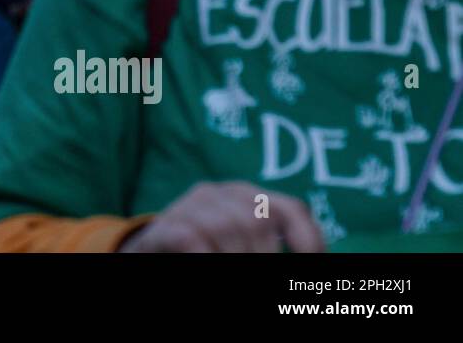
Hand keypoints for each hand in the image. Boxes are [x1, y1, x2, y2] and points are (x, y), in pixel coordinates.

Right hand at [119, 182, 325, 252]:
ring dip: (233, 256)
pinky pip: (191, 237)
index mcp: (245, 197)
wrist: (149, 253)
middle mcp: (217, 193)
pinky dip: (206, 256)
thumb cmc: (205, 252)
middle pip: (259, 220)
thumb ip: (267, 247)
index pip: (290, 208)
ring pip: (226, 226)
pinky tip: (208, 264)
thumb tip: (316, 261)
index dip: (308, 237)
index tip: (312, 262)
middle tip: (254, 271)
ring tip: (228, 271)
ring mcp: (186, 207)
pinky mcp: (161, 227)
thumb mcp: (242, 246)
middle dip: (263, 255)